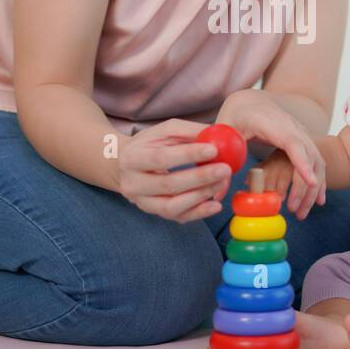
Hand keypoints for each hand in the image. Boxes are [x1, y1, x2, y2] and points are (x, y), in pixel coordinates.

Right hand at [116, 119, 233, 222]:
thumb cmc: (148, 145)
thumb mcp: (163, 131)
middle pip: (168, 184)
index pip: (161, 157)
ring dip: (201, 196)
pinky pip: (177, 217)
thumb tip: (216, 135)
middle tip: (225, 169)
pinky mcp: (154, 213)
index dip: (189, 155)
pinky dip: (198, 213)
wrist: (124, 167)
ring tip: (222, 183)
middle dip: (200, 177)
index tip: (214, 149)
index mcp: (132, 158)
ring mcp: (142, 202)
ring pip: (172, 205)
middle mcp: (132, 183)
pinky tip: (215, 205)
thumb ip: (188, 131)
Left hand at [218, 89, 325, 219]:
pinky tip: (316, 201)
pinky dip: (318, 181)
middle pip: (309, 156)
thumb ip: (223, 161)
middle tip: (294, 211)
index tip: (310, 182)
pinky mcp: (304, 141)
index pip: (292, 142)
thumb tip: (216, 195)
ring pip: (317, 161)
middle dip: (306, 185)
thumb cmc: (236, 115)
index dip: (302, 162)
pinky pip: (316, 162)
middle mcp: (292, 126)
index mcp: (271, 122)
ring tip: (301, 213)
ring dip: (314, 188)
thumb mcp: (224, 133)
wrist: (251, 100)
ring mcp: (301, 133)